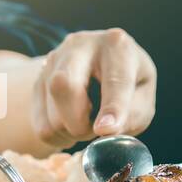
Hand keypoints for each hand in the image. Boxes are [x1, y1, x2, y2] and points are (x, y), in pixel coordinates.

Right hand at [31, 29, 156, 149]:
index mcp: (116, 45)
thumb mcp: (143, 97)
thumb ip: (132, 116)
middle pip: (63, 85)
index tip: (106, 130)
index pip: (114, 80)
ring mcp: (54, 61)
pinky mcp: (37, 80)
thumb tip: (106, 132)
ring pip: (51, 111)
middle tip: (93, 132)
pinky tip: (72, 125)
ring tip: (88, 125)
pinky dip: (58, 136)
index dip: (112, 108)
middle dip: (77, 122)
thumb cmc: (129, 82)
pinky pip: (41, 124)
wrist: (100, 65)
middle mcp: (80, 45)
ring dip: (71, 131)